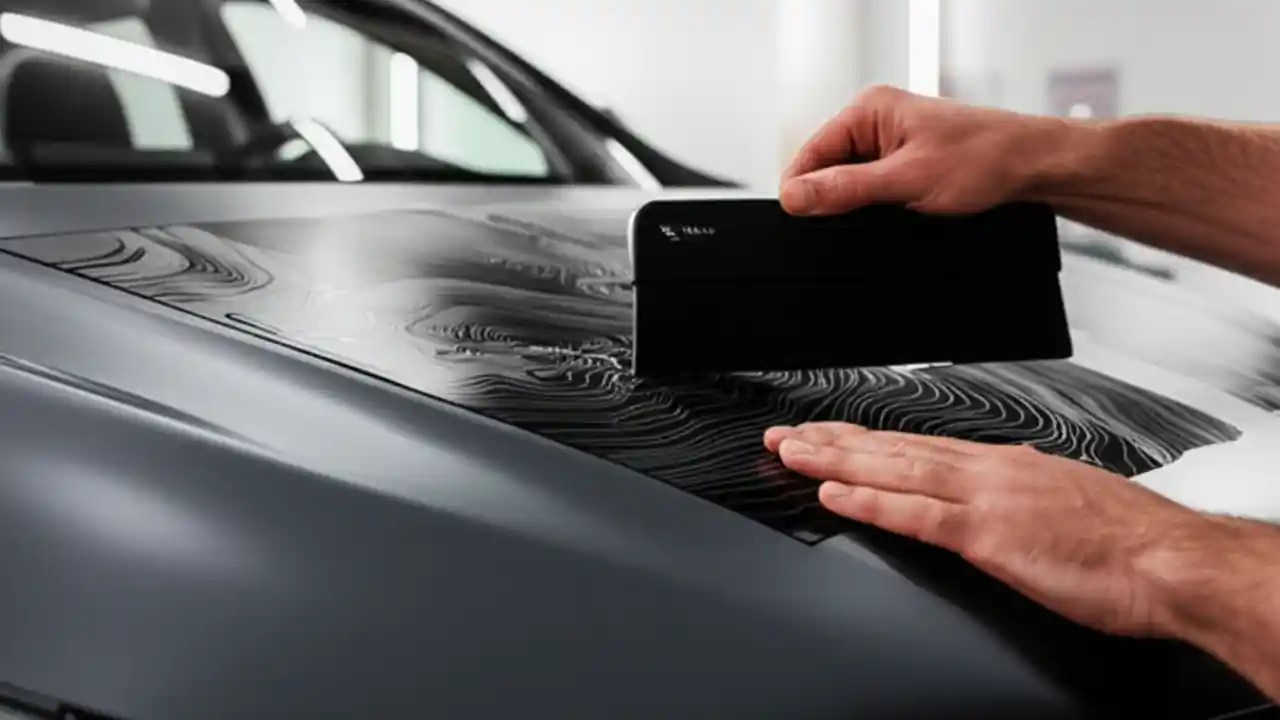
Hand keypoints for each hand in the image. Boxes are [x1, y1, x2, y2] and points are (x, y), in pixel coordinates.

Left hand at [762, 422, 1241, 637]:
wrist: (1168, 558)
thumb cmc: (1123, 537)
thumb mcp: (1059, 498)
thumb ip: (1017, 488)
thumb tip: (995, 480)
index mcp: (999, 464)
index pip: (912, 445)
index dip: (860, 440)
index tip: (822, 434)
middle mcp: (984, 471)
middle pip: (891, 451)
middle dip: (831, 443)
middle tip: (782, 437)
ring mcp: (983, 499)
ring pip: (892, 472)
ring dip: (835, 462)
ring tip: (790, 453)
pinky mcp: (989, 536)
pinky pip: (918, 516)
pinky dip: (872, 503)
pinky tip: (833, 496)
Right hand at [779, 85, 1077, 215]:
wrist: (1033, 167)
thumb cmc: (986, 157)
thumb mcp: (906, 179)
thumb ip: (845, 189)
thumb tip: (796, 197)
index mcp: (869, 110)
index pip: (810, 153)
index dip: (802, 191)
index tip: (801, 221)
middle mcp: (877, 121)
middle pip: (827, 170)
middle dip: (836, 199)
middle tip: (864, 217)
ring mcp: (891, 143)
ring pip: (850, 184)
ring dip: (861, 205)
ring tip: (892, 210)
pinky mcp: (905, 164)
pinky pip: (873, 190)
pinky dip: (879, 207)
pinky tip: (900, 212)